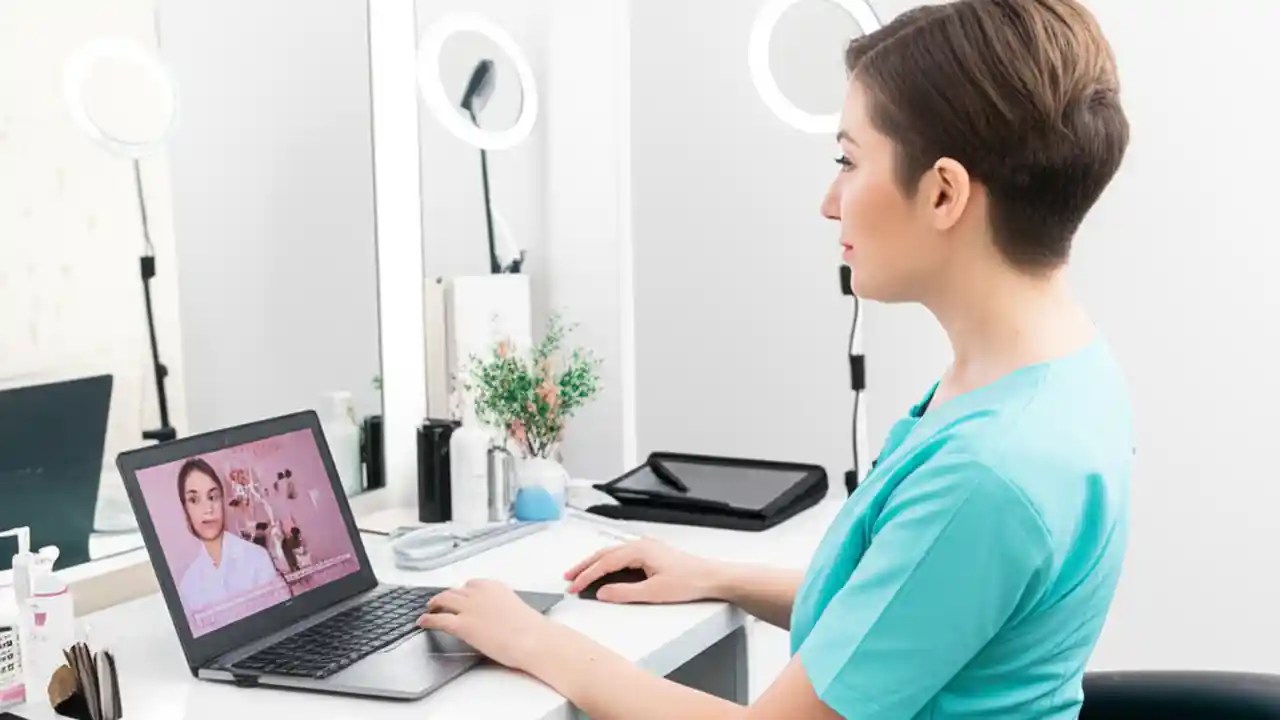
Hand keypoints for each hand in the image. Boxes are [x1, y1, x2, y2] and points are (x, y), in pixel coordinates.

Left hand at [416, 579, 549, 670]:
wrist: (532, 639)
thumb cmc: (530, 630)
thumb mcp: (515, 609)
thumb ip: (500, 607)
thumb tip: (493, 617)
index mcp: (494, 586)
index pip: (472, 585)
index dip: (463, 592)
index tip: (460, 595)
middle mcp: (479, 593)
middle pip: (455, 591)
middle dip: (446, 596)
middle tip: (440, 601)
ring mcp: (468, 608)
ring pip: (444, 599)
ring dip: (435, 603)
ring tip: (429, 608)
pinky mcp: (461, 625)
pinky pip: (438, 619)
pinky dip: (428, 619)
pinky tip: (422, 621)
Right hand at [564, 538, 720, 603]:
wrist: (712, 577)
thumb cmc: (687, 582)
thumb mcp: (653, 593)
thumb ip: (624, 592)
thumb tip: (601, 593)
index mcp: (639, 550)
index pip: (605, 562)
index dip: (587, 575)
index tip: (573, 587)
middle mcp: (640, 544)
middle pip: (604, 554)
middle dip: (584, 566)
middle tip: (568, 579)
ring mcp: (646, 547)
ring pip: (612, 553)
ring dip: (595, 564)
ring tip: (579, 574)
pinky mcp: (651, 553)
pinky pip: (622, 555)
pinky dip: (607, 563)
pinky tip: (604, 570)